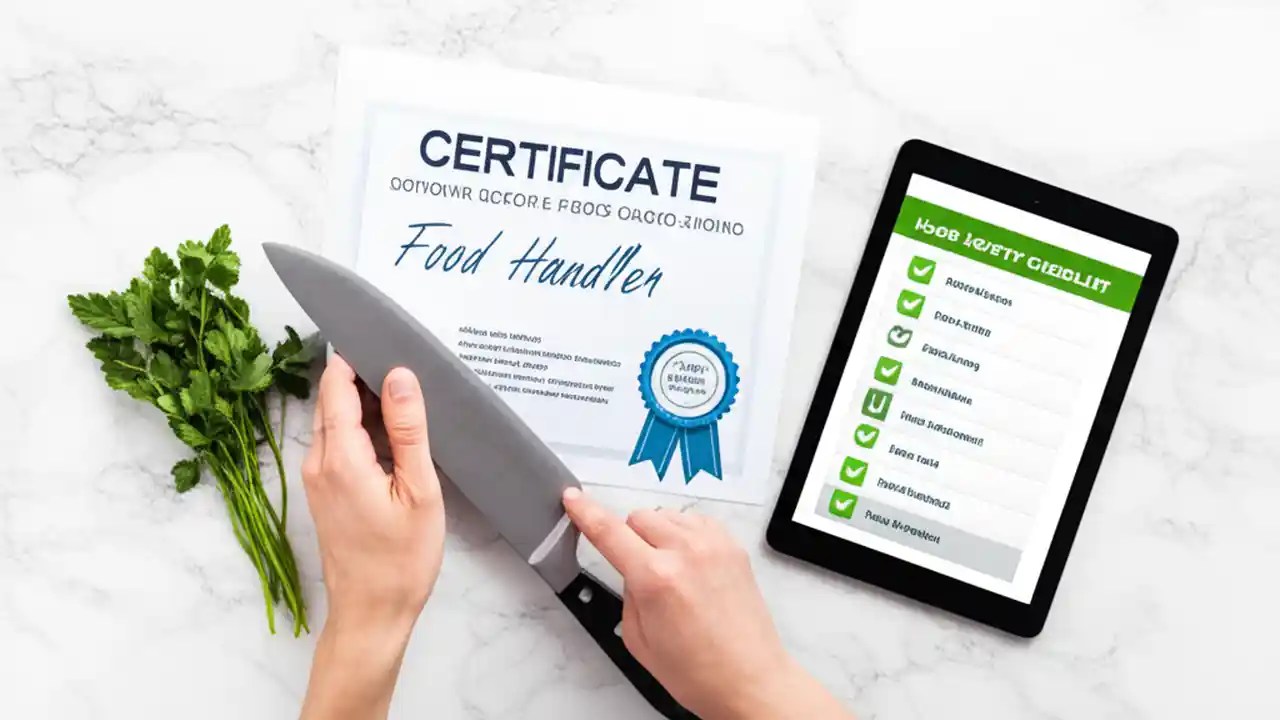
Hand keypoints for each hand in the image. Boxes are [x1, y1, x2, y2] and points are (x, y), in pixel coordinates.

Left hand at [301, 354, 445, 719]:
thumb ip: (409, 429)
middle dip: (365, 379)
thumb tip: (400, 376)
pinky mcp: (323, 491)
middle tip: (408, 376)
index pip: (336, 385)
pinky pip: (336, 443)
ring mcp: (315, 478)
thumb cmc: (400, 561)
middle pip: (332, 399)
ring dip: (365, 407)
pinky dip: (362, 431)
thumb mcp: (419, 490)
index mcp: (340, 458)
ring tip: (408, 409)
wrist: (372, 613)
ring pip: (334, 420)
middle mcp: (317, 462)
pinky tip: (394, 443)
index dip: (356, 356)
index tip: (385, 341)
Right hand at [562, 488, 850, 719]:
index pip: (608, 530)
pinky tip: (688, 563)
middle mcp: (686, 553)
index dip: (585, 511)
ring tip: (668, 571)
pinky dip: (685, 534)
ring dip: (658, 535)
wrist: (749, 680)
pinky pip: (696, 521)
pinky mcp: (732, 547)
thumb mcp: (638, 640)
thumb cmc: (699, 672)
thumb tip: (629, 568)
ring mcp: (713, 546)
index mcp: (656, 578)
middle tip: (637, 570)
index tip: (573, 498)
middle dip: (628, 539)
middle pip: (637, 517)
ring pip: (667, 516)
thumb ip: (628, 593)